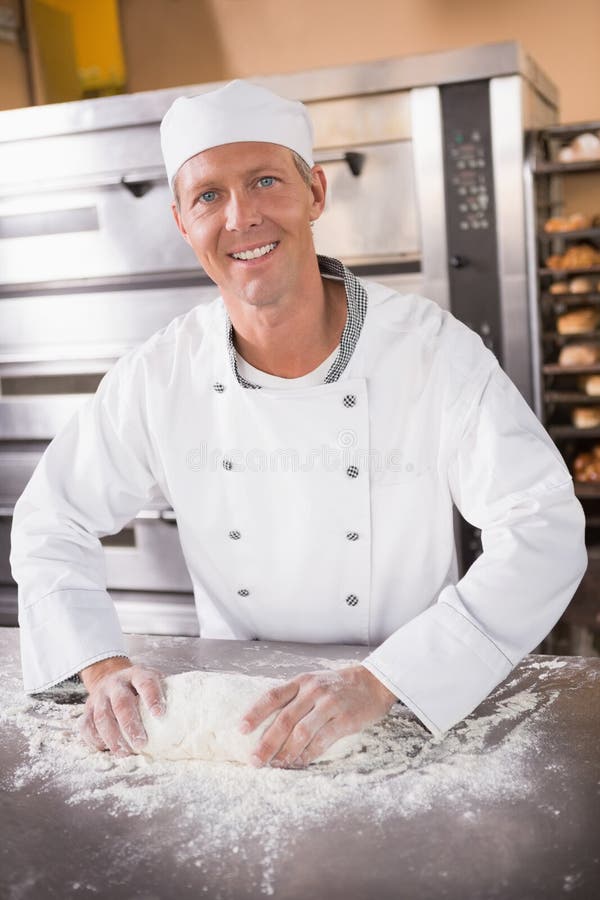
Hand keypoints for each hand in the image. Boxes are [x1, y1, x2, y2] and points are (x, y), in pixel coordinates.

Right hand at [78, 658, 165, 755]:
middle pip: (121, 703)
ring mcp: (99, 696)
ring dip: (112, 737)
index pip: (145, 683)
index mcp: (136, 674)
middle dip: (130, 725)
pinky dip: (94, 739)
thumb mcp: (152, 680)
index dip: (152, 697)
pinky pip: (86, 726)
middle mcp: (115, 684)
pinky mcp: (87, 710)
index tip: (161, 714)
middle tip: (141, 743)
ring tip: (123, 752)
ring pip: (102, 717)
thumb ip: (165, 691)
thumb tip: (189, 710)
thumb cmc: (138, 685)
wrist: (109, 676)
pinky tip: (105, 749)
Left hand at [239, 665, 396, 768]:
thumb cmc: (337, 686)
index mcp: (302, 682)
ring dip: (286, 752)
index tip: (241, 730)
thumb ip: (294, 699)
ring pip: (302, 732)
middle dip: (267, 742)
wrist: (374, 683)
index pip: (272, 696)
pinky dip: (308, 754)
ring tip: (276, 766)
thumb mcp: (314, 683)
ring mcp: (330, 705)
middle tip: (255, 760)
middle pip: (284, 719)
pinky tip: (299, 763)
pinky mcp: (345, 720)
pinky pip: (322, 740)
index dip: (255, 713)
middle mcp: (313, 691)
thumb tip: (267, 725)